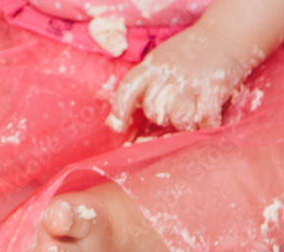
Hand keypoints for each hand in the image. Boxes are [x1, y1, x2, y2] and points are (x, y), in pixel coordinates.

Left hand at [107, 26, 250, 132]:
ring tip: (190, 112)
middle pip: (153, 110)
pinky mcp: (214, 88)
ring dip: (183, 122)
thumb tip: (116, 125)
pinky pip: (204, 118)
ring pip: (178, 118)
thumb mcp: (159, 62)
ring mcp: (191, 81)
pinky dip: (206, 124)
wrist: (225, 36)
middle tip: (173, 108)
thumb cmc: (186, 56)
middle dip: (160, 117)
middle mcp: (168, 74)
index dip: (120, 110)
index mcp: (151, 67)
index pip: (128, 89)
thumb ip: (141, 87)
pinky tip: (207, 119)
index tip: (119, 126)